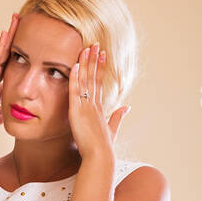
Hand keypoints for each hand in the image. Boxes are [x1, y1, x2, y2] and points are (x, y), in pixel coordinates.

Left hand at [68, 44, 129, 158]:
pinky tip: (74, 66)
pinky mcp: (77, 113)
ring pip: (85, 81)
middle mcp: (94, 105)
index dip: (101, 67)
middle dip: (94, 60)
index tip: (102, 54)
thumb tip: (127, 107)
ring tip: (86, 48)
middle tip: (94, 44)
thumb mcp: (112, 130)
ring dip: (85, 64)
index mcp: (101, 108)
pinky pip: (75, 92)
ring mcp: (86, 108)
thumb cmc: (104, 148)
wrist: (100, 157)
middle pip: (94, 77)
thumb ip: (118, 117)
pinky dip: (74, 78)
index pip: (100, 83)